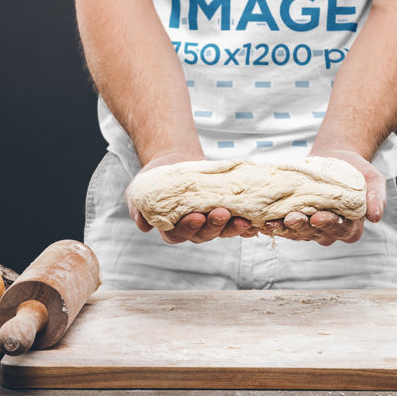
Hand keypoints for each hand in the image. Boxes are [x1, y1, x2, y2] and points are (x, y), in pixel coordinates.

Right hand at [125, 152, 256, 243]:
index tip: (196, 216)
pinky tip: (258, 219)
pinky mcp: (227, 212)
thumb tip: (143, 225)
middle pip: (205, 235)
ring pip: (224, 231)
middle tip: (221, 213)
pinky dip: (249, 224)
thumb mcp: (140, 191)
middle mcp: (194, 230)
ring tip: (244, 219)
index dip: (188, 228)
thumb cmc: (156, 179)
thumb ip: (139, 209)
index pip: (179, 235)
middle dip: (215, 226)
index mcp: (172, 229)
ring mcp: (212, 222)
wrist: (174, 160)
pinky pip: (239, 223)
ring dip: (235, 227)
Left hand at [259, 149, 385, 245]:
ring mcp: (310, 228)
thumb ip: (376, 196)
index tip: (319, 217)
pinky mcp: (294, 220)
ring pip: (296, 233)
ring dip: (284, 228)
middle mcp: (330, 232)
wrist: (335, 158)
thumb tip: (376, 216)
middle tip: (292, 218)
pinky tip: (263, 221)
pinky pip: (284, 227)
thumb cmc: (356, 170)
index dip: (329, 225)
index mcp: (351, 227)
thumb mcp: (373, 179)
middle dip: (302, 227)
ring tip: (271, 222)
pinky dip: (274, 224)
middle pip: (315, 233)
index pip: (341, 230)